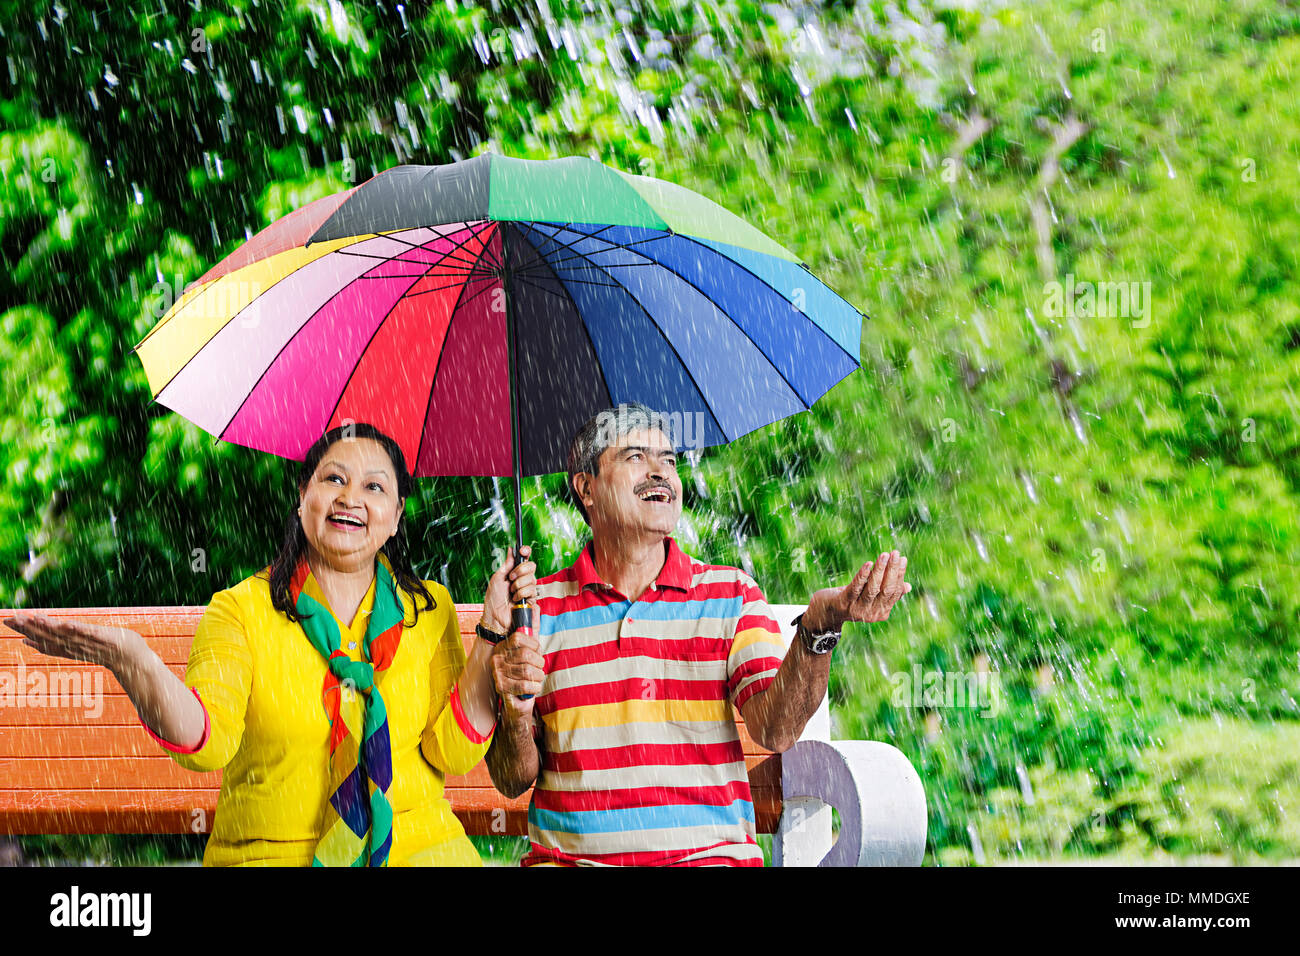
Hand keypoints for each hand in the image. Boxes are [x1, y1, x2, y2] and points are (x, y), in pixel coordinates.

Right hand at [3, 612, 143, 672]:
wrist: (130, 659)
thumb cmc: (102, 650)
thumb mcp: (74, 646)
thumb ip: (53, 644)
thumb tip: (28, 642)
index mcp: (67, 647)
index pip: (41, 638)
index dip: (24, 631)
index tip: (7, 622)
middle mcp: (74, 646)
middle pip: (47, 636)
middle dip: (28, 628)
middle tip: (10, 619)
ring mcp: (88, 642)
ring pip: (64, 634)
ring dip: (48, 627)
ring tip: (32, 618)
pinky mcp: (103, 638)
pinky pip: (88, 633)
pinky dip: (76, 629)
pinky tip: (65, 623)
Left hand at [480, 545, 536, 634]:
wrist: (495, 616)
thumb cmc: (493, 599)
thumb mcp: (498, 578)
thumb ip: (507, 564)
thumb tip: (511, 549)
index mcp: (514, 572)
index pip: (524, 558)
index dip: (526, 552)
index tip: (522, 550)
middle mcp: (523, 579)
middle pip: (531, 566)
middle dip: (520, 570)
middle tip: (511, 578)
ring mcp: (528, 588)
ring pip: (532, 578)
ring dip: (518, 585)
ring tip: (511, 593)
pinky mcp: (531, 599)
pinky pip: (531, 590)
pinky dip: (521, 594)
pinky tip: (515, 599)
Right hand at [490, 624, 543, 718]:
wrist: (517, 701)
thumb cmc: (525, 673)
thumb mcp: (529, 650)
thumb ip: (532, 631)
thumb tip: (535, 608)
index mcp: (503, 646)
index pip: (518, 637)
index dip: (534, 645)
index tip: (537, 652)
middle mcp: (497, 658)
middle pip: (526, 655)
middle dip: (539, 663)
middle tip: (540, 668)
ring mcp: (497, 673)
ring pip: (527, 671)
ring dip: (539, 676)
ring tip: (537, 678)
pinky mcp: (501, 687)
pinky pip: (525, 685)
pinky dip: (535, 687)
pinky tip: (534, 687)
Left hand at [803, 550, 911, 632]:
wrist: (824, 612)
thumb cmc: (850, 600)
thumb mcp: (870, 598)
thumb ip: (887, 594)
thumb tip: (908, 586)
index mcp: (882, 612)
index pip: (895, 591)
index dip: (899, 574)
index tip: (902, 558)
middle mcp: (872, 614)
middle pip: (886, 590)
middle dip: (892, 570)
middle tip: (895, 553)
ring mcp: (857, 610)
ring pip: (873, 588)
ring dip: (880, 570)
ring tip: (884, 555)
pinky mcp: (844, 602)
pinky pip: (856, 587)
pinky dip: (863, 575)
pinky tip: (868, 563)